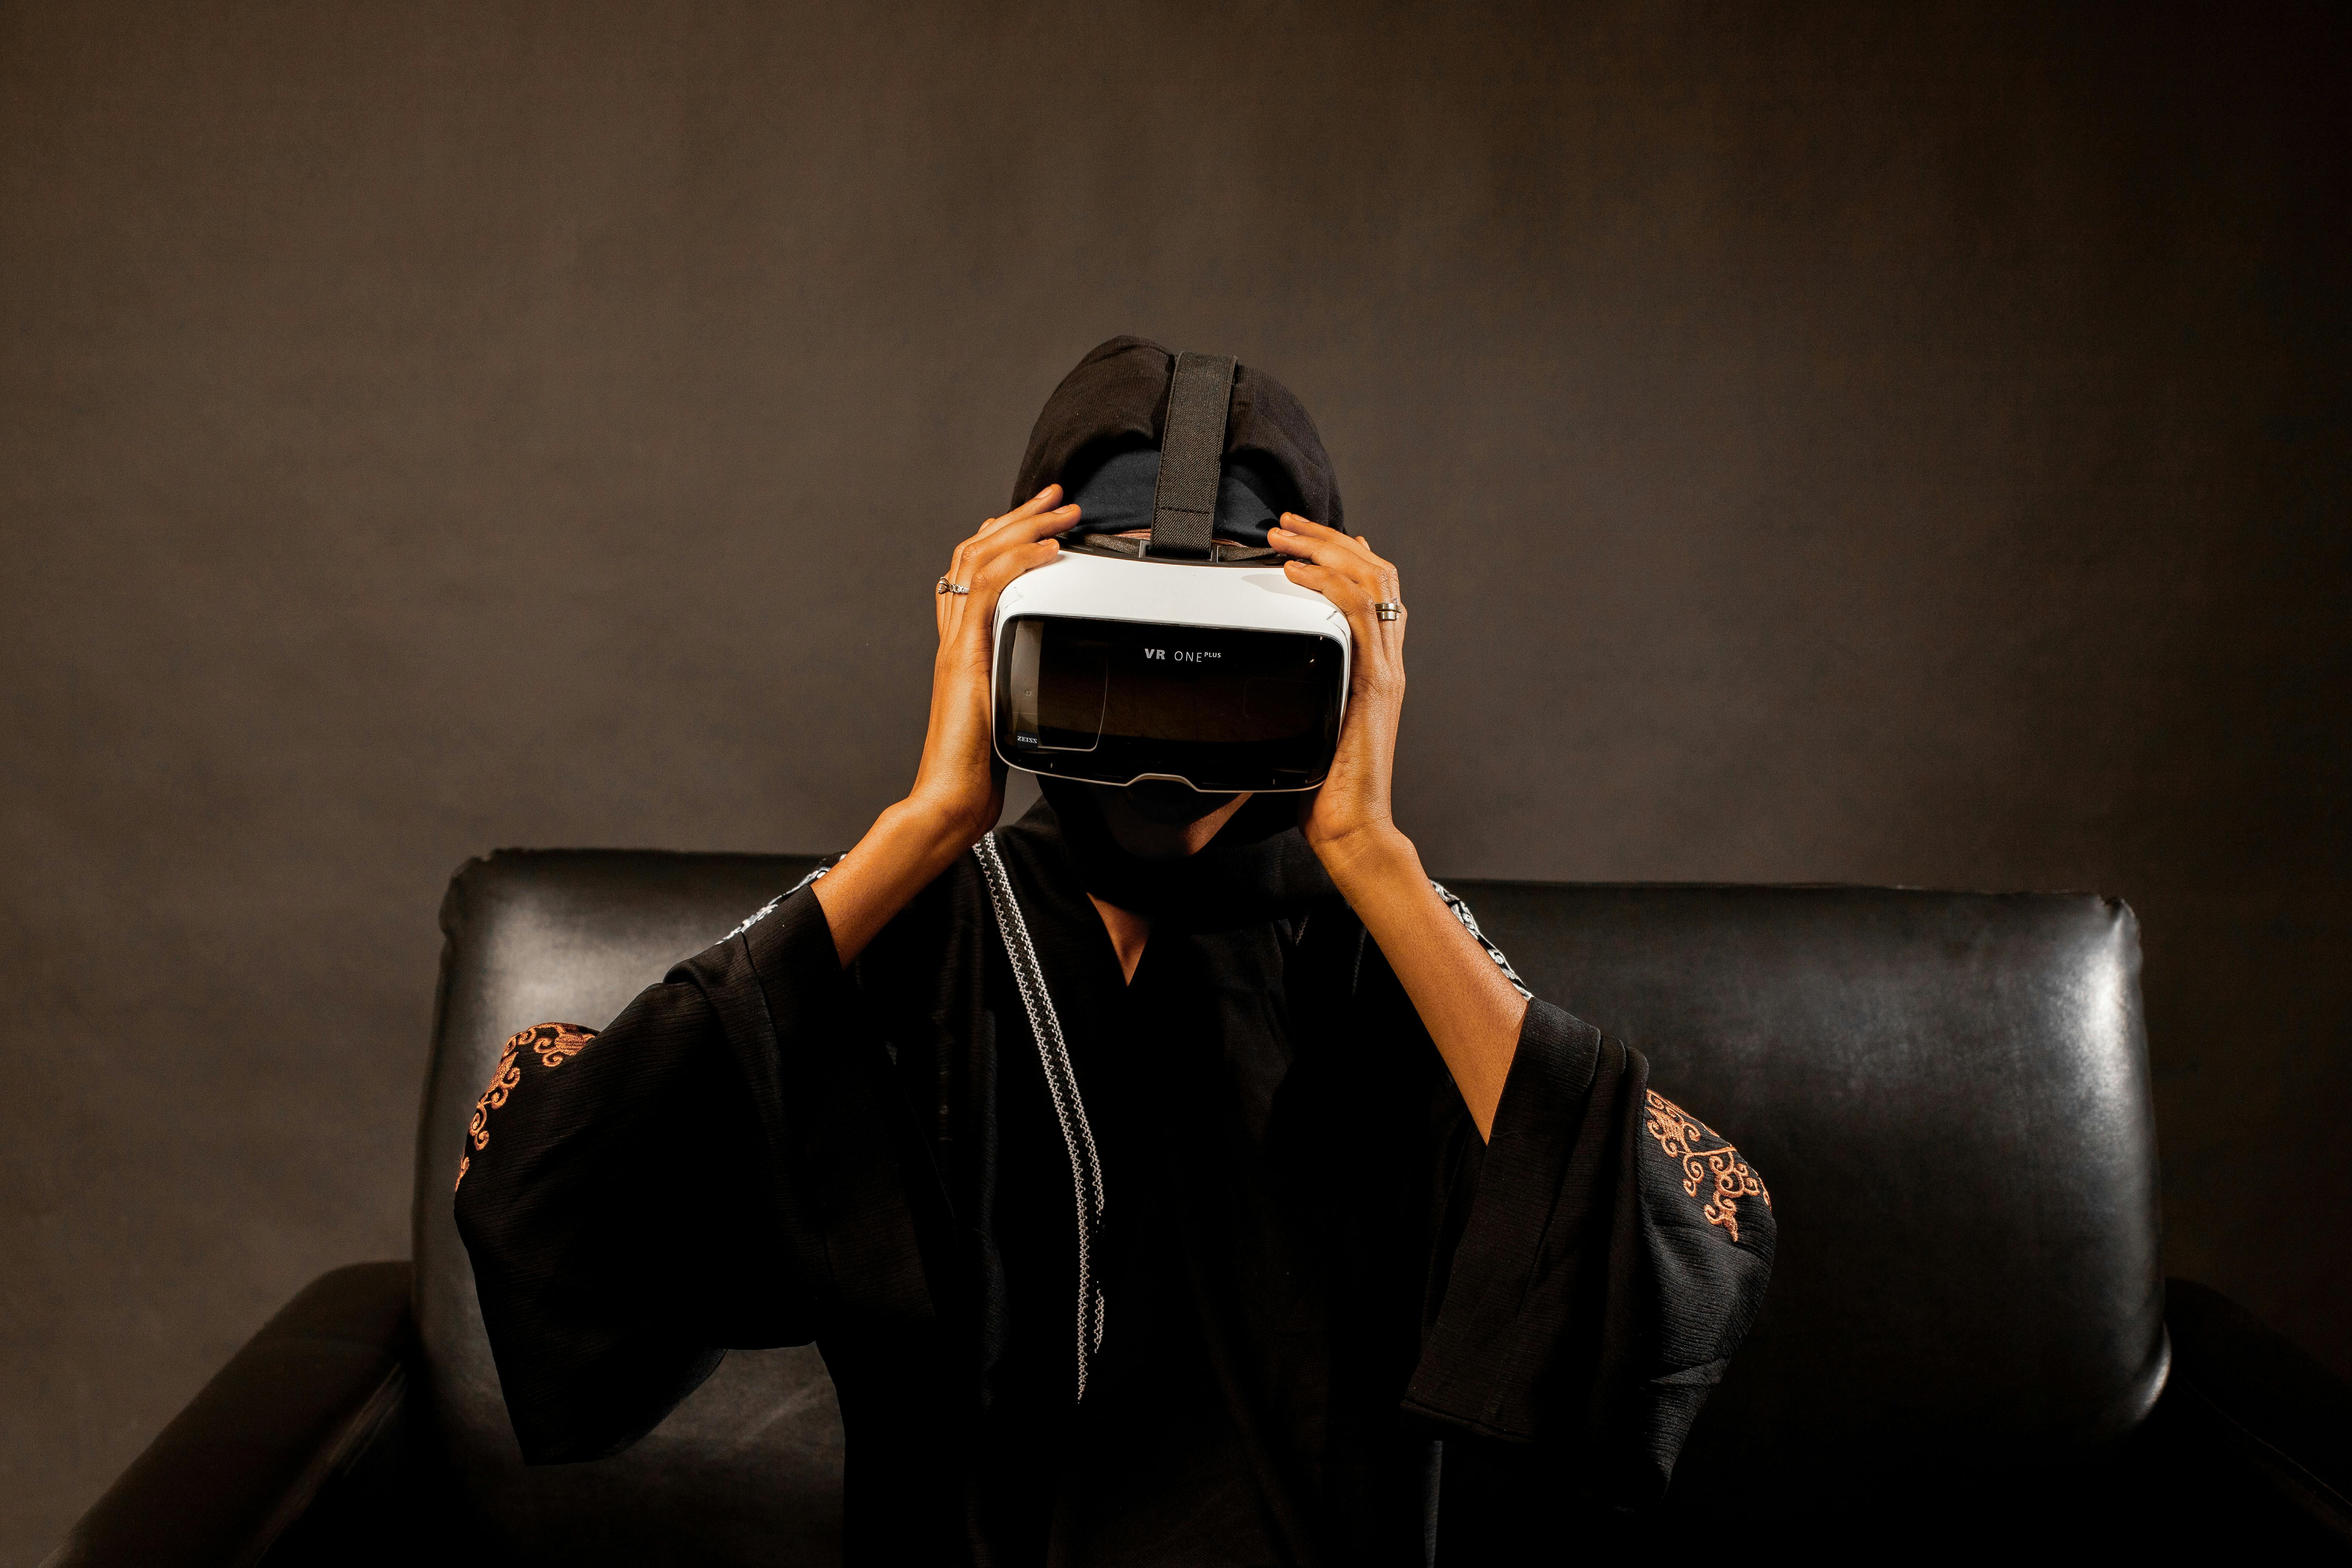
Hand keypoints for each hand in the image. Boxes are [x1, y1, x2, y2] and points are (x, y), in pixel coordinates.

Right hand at [909, 485, 1082, 844]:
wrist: (950, 797)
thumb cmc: (977, 768)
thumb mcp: (1007, 712)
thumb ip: (1019, 684)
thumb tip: (1047, 679)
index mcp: (963, 647)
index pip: (972, 572)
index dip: (1003, 538)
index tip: (1038, 521)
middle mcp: (954, 637)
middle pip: (975, 553)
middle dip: (1019, 518)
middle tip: (1056, 497)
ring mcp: (956, 644)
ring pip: (978, 560)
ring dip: (1024, 528)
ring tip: (1060, 512)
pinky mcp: (964, 656)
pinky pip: (986, 591)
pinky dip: (1017, 563)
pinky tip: (1046, 550)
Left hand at [1265, 512, 1406, 865]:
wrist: (1352, 827)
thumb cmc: (1326, 788)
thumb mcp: (1309, 724)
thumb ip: (1300, 692)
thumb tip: (1264, 680)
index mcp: (1373, 668)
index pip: (1374, 591)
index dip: (1345, 553)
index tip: (1307, 537)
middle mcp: (1385, 662)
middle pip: (1375, 574)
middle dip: (1329, 539)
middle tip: (1288, 524)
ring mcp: (1383, 672)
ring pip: (1371, 584)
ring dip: (1326, 550)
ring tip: (1287, 536)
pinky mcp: (1373, 686)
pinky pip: (1360, 619)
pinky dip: (1329, 587)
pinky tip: (1299, 574)